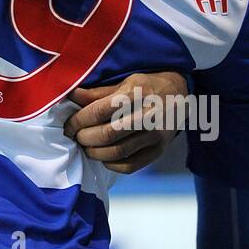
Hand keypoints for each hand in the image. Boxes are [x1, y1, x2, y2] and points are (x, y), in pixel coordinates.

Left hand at [63, 71, 187, 173]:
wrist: (180, 94)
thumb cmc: (147, 86)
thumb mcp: (124, 82)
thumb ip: (98, 93)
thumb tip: (71, 96)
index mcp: (136, 94)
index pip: (99, 111)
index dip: (79, 121)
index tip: (68, 126)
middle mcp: (147, 116)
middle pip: (107, 134)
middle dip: (85, 138)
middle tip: (76, 137)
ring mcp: (155, 136)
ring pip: (117, 152)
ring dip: (95, 153)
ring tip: (86, 147)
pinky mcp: (159, 151)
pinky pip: (130, 165)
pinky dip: (111, 165)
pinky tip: (103, 157)